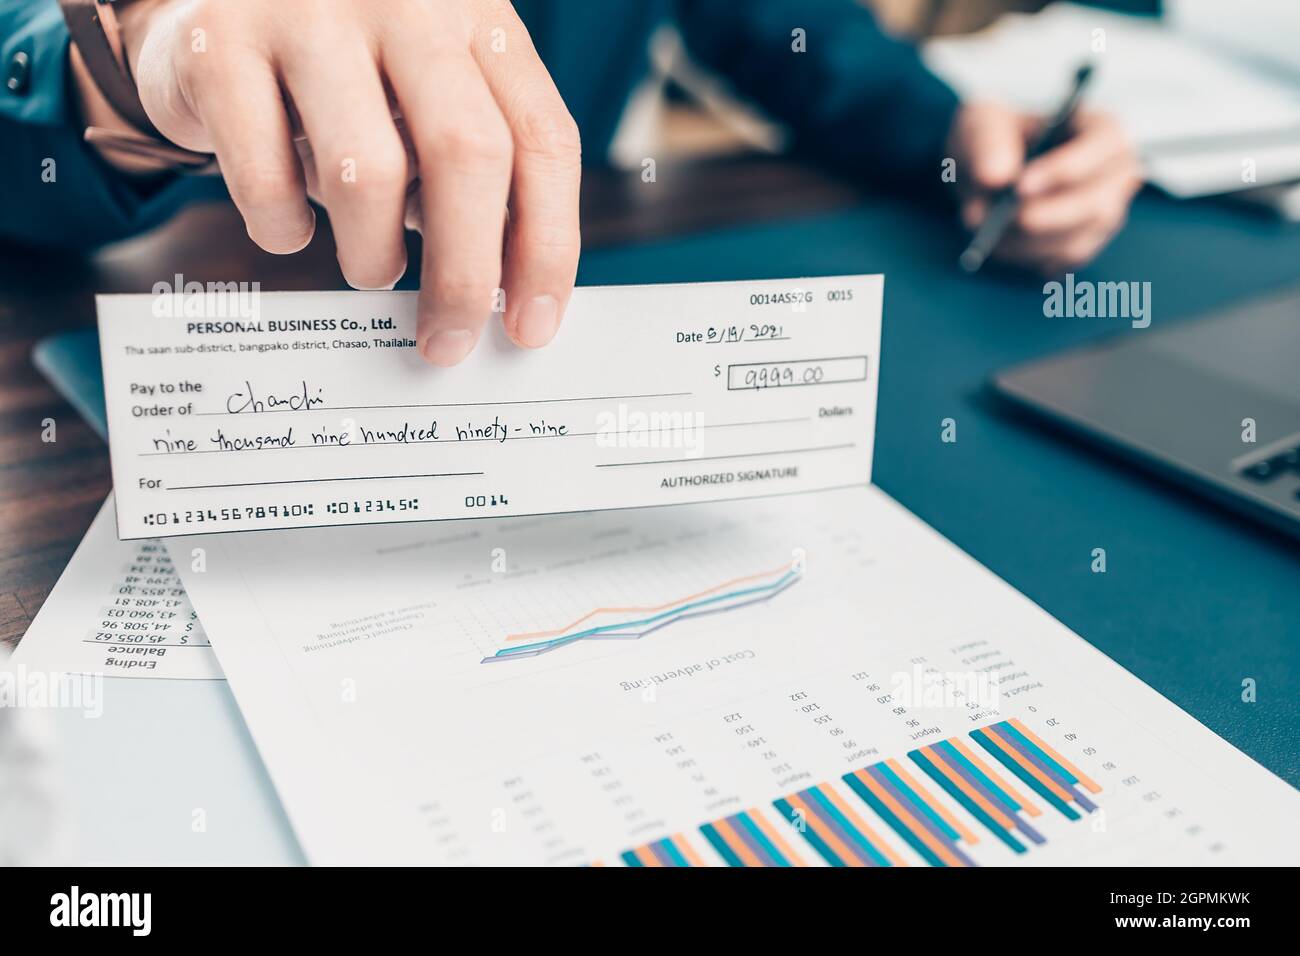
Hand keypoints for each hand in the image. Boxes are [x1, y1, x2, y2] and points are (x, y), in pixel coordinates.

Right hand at [113, 0, 581, 365]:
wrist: (206, 0)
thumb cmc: (347, 79)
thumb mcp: (429, 104)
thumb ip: (475, 179)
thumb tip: (509, 302)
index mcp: (477, 16)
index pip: (542, 138)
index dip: (547, 247)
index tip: (531, 327)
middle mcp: (404, 1)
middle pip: (467, 153)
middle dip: (466, 273)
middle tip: (448, 340)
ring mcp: (308, 11)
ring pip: (367, 172)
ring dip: (372, 256)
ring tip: (368, 268)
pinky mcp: (217, 40)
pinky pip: (265, 177)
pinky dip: (283, 229)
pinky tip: (289, 225)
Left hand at [948, 101, 1141, 274]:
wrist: (988, 168)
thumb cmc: (997, 135)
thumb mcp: (984, 122)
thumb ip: (988, 142)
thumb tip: (996, 177)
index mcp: (1102, 130)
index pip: (1105, 147)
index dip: (1065, 169)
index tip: (1021, 186)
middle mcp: (1115, 175)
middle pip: (1097, 205)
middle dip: (1046, 218)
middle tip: (1005, 219)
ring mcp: (1104, 214)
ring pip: (1078, 241)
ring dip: (1029, 243)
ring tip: (987, 229)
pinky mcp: (1083, 244)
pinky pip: (1062, 262)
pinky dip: (1028, 257)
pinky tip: (999, 244)